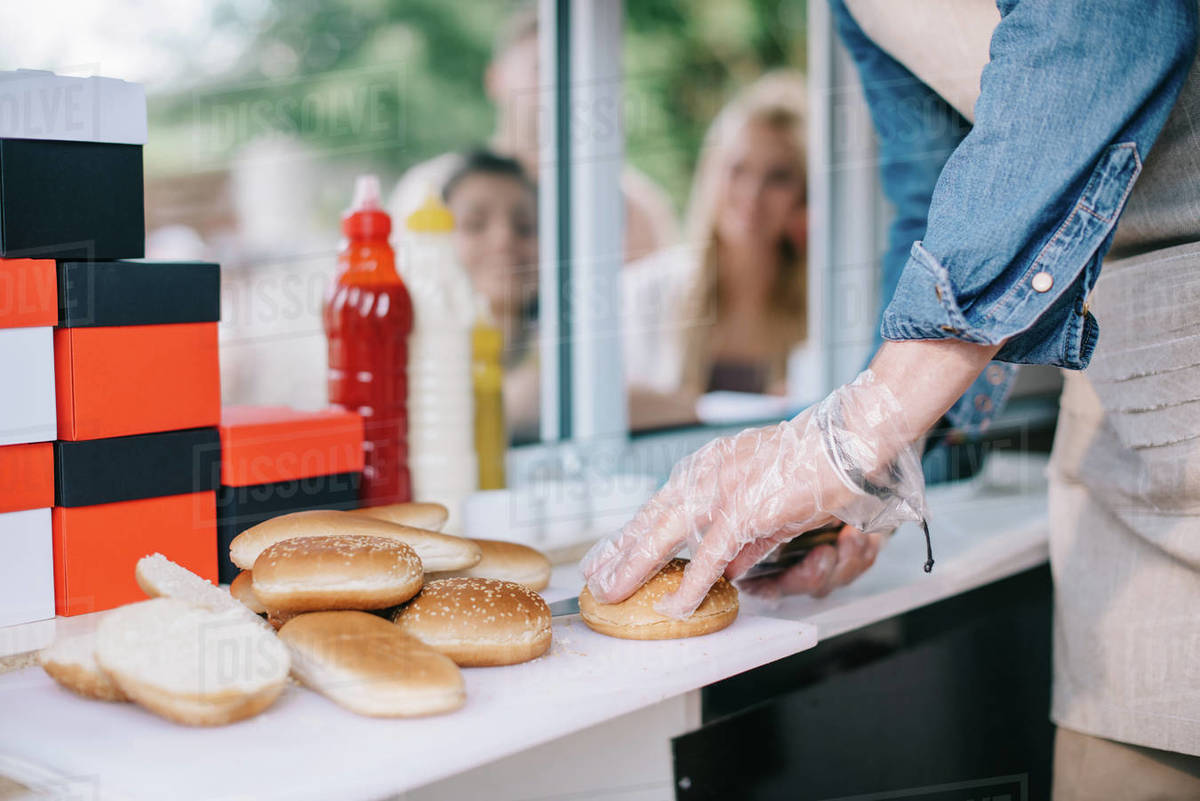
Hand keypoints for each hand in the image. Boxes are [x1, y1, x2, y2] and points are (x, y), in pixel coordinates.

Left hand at [581, 369, 927, 618]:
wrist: (846, 442)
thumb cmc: (815, 468)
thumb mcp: (771, 506)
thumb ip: (747, 539)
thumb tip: (730, 569)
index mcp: (710, 467)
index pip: (661, 506)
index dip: (635, 534)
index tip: (611, 554)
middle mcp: (707, 473)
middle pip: (651, 519)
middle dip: (620, 551)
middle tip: (594, 577)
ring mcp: (722, 489)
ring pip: (665, 534)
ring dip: (636, 567)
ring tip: (613, 591)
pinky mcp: (743, 509)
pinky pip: (710, 555)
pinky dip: (692, 583)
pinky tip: (674, 603)